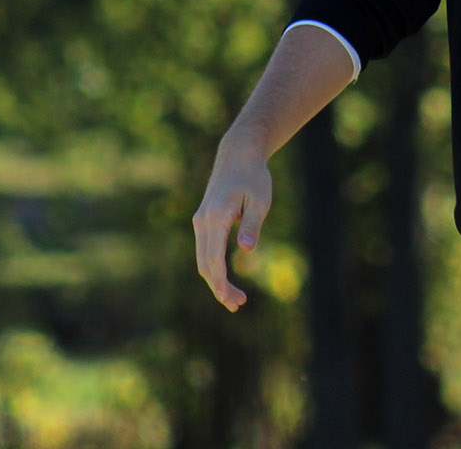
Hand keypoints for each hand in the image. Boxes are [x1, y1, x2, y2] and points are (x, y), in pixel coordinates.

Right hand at [192, 139, 272, 312]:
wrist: (237, 155)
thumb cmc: (253, 177)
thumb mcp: (260, 200)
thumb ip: (253, 225)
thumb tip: (246, 250)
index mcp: (216, 217)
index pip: (213, 258)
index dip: (220, 282)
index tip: (228, 300)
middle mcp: (203, 222)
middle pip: (205, 264)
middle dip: (219, 288)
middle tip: (238, 305)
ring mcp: (201, 222)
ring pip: (203, 260)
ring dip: (216, 281)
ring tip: (237, 299)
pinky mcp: (204, 222)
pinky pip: (205, 251)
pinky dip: (214, 268)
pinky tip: (227, 279)